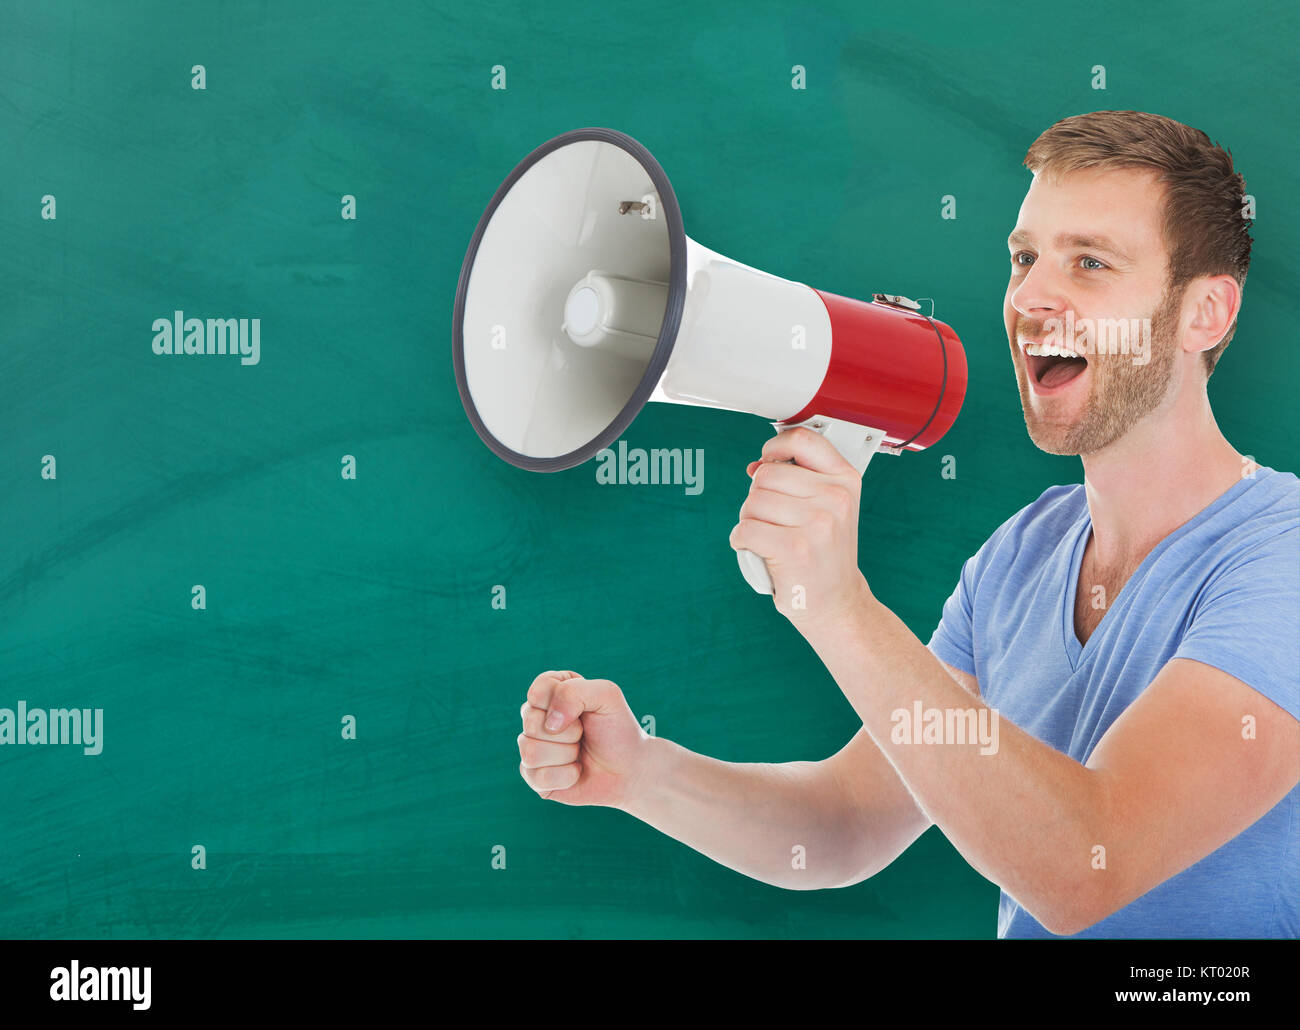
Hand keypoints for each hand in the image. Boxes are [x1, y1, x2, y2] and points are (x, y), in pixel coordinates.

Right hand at [517, 670, 655, 809]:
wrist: (630, 769)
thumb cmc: (617, 728)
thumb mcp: (606, 696)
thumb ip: (574, 692)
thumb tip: (550, 724)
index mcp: (550, 692)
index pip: (536, 692)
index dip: (562, 703)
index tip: (585, 710)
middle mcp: (537, 718)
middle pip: (531, 723)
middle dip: (569, 732)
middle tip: (585, 734)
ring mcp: (532, 748)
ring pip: (530, 752)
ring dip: (566, 755)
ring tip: (580, 752)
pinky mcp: (534, 777)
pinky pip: (538, 777)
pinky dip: (566, 776)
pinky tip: (576, 771)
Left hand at [729, 426, 871, 626]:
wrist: (837, 603)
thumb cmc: (825, 553)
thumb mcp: (827, 507)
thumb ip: (797, 479)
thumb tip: (755, 466)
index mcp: (845, 480)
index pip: (802, 440)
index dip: (775, 447)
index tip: (768, 461)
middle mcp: (835, 498)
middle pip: (766, 475)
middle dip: (758, 497)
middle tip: (774, 521)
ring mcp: (817, 523)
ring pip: (752, 502)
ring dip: (749, 520)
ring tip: (769, 538)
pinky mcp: (794, 549)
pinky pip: (744, 530)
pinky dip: (740, 540)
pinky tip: (757, 550)